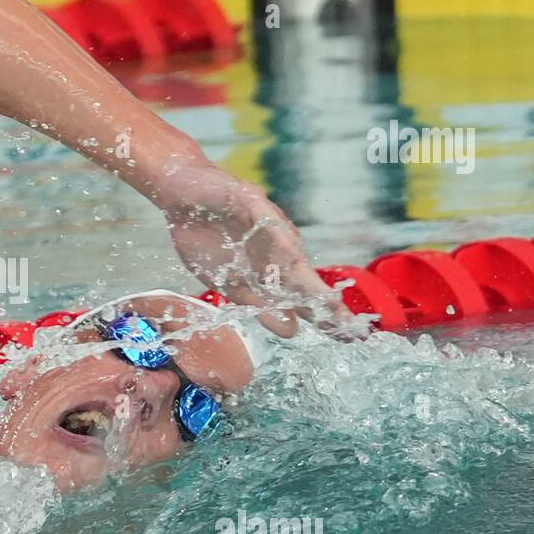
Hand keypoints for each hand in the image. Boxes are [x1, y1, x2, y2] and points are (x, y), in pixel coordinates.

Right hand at [160, 163, 349, 335]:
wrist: (181, 195)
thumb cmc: (206, 237)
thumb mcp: (228, 282)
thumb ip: (259, 305)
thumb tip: (293, 330)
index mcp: (273, 270)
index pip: (304, 298)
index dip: (327, 317)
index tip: (352, 339)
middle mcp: (279, 248)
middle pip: (305, 280)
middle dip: (327, 305)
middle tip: (352, 329)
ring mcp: (267, 225)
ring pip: (291, 253)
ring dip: (307, 278)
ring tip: (329, 303)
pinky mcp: (249, 202)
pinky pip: (264, 220)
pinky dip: (276, 235)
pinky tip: (289, 252)